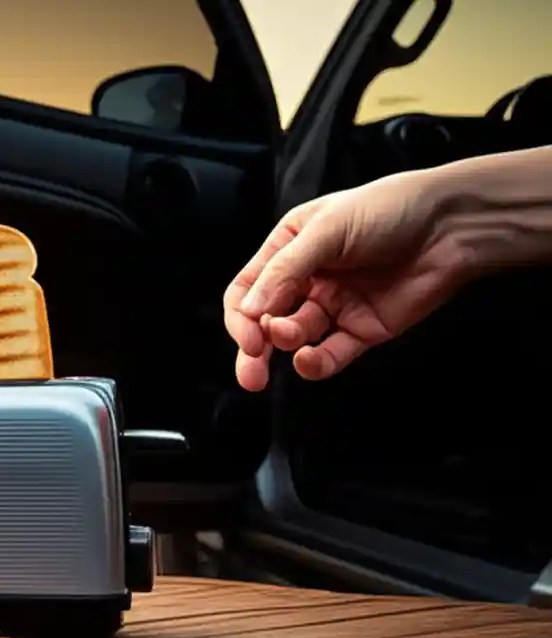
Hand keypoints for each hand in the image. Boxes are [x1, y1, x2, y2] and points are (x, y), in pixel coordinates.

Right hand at [223, 171, 467, 391]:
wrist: (452, 226)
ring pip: (296, 338)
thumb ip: (285, 270)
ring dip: (288, 343)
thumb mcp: (326, 229)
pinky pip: (331, 354)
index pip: (248, 289)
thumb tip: (251, 309)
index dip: (242, 315)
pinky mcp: (362, 330)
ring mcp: (334, 306)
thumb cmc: (390, 209)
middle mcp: (307, 279)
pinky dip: (316, 363)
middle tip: (252, 371)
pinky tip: (310, 361)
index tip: (249, 334)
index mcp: (289, 248)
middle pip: (266, 320)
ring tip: (292, 339)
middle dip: (254, 347)